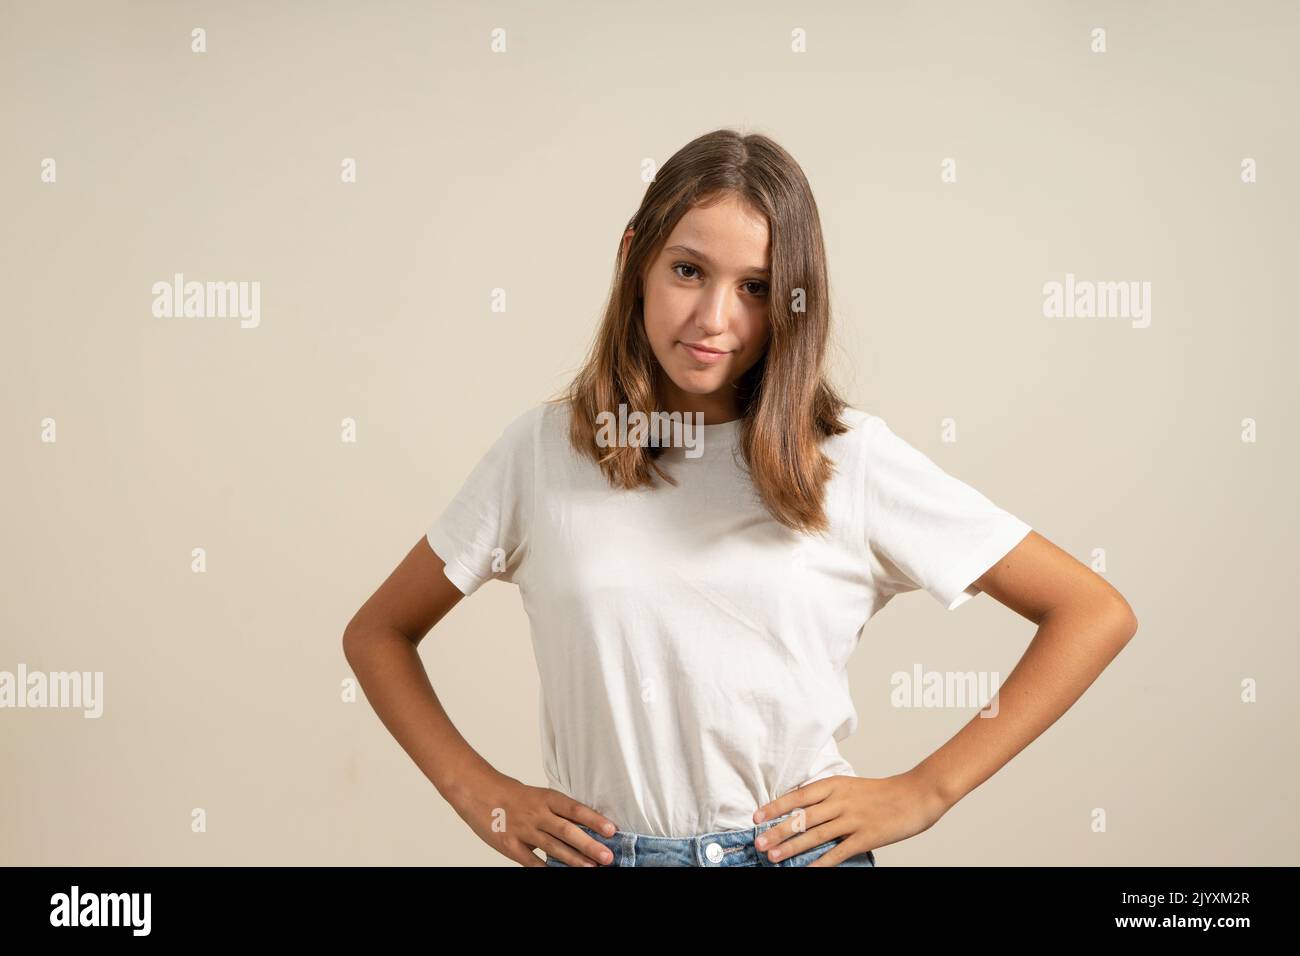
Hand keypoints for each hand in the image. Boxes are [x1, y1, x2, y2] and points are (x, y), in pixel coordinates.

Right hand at [448, 770, 619, 866]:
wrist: (478, 792)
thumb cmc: (512, 796)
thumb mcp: (538, 796)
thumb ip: (558, 812)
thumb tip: (585, 828)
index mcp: (546, 798)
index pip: (575, 809)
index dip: (594, 819)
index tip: (612, 830)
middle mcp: (537, 813)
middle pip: (567, 830)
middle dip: (590, 845)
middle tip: (607, 857)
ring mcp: (523, 830)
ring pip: (553, 847)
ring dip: (574, 860)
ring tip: (591, 868)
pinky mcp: (510, 845)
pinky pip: (531, 861)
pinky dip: (545, 869)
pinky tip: (559, 874)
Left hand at [750, 770, 949, 865]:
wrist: (916, 794)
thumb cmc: (882, 793)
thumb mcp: (850, 786)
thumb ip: (827, 796)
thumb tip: (801, 809)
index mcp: (834, 784)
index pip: (798, 796)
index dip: (775, 807)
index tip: (757, 817)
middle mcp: (840, 801)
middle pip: (802, 817)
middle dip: (777, 831)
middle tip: (759, 843)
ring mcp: (852, 819)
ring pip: (815, 835)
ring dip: (792, 848)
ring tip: (774, 857)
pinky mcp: (865, 837)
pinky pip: (838, 852)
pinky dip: (821, 862)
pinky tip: (807, 870)